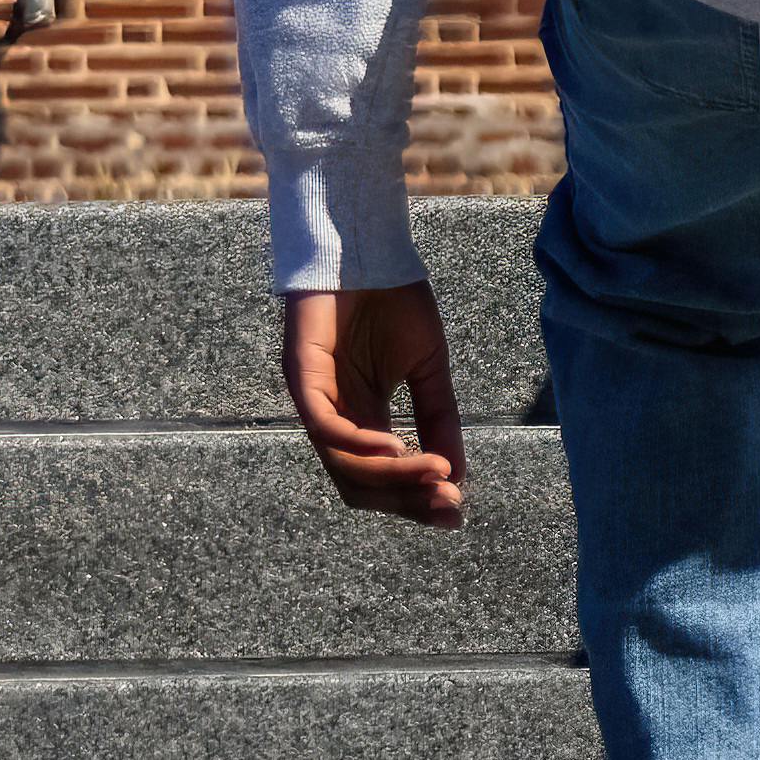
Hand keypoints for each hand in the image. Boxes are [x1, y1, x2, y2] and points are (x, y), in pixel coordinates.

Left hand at [282, 281, 468, 524]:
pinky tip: (396, 445)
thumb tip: (457, 474)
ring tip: (434, 474)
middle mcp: (335, 420)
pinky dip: (360, 443)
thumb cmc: (393, 302)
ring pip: (344, 465)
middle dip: (407, 500)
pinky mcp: (301, 376)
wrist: (366, 249)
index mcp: (362, 420)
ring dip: (392, 476)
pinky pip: (326, 427)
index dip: (416, 501)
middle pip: (360, 486)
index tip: (457, 511)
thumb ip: (438, 419)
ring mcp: (314, 401)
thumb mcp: (428, 368)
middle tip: (449, 502)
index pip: (382, 480)